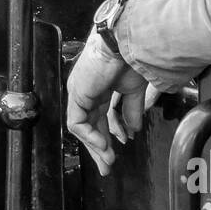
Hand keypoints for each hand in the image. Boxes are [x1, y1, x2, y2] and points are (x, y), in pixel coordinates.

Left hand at [66, 33, 147, 174]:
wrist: (128, 43)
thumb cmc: (132, 57)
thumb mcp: (133, 90)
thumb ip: (131, 110)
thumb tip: (132, 129)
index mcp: (100, 88)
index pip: (98, 119)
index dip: (106, 138)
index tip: (115, 154)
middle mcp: (87, 91)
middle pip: (89, 126)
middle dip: (98, 149)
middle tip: (107, 166)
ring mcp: (79, 92)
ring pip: (81, 127)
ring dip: (96, 146)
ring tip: (108, 160)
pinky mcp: (77, 94)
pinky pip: (77, 123)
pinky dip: (90, 136)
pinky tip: (104, 145)